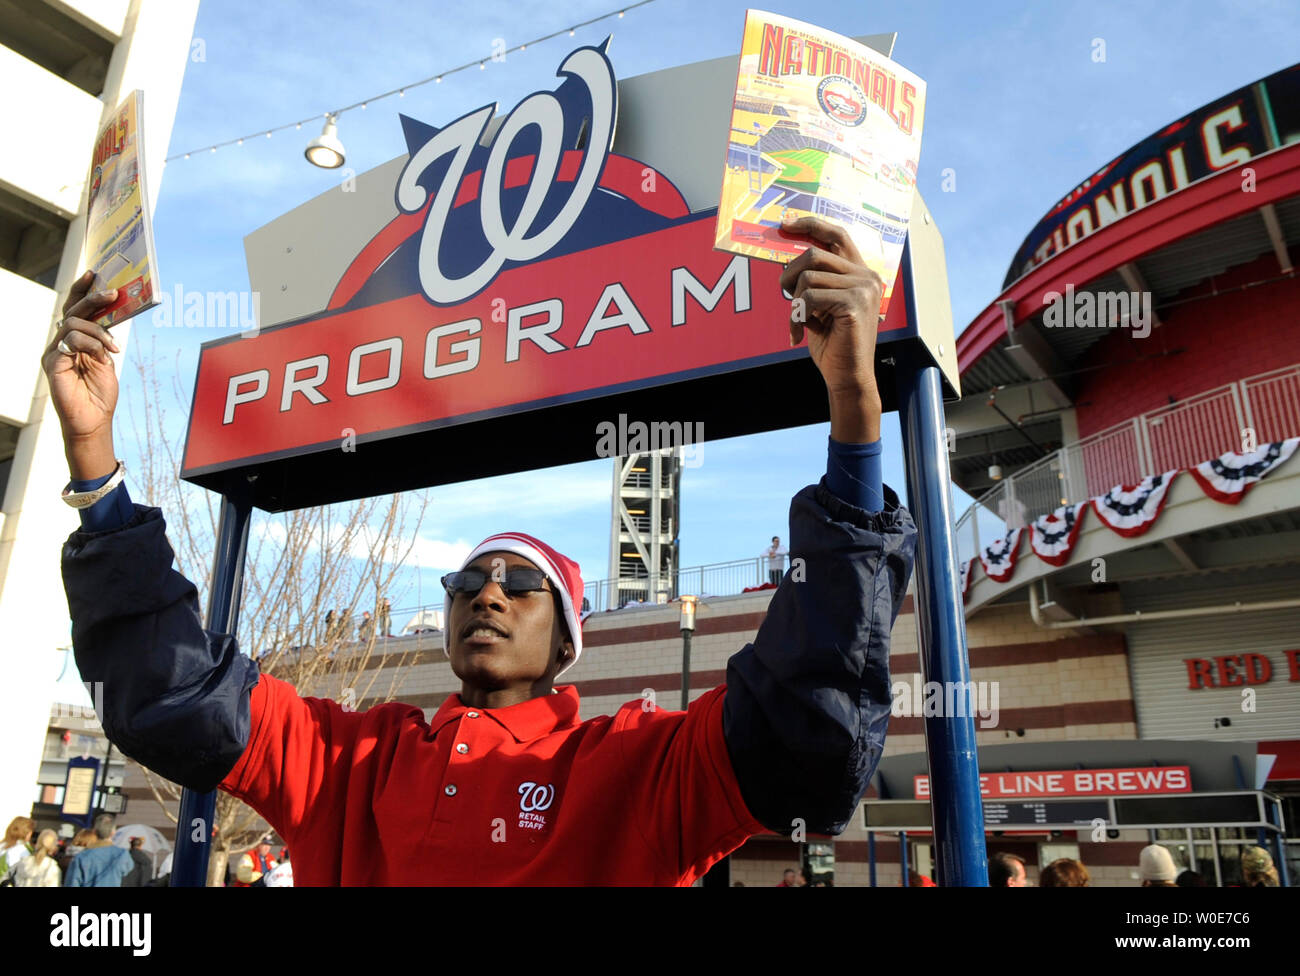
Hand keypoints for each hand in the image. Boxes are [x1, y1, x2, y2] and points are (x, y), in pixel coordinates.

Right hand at [42, 270, 120, 478]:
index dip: (82, 290)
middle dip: (93, 298)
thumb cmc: (99, 393)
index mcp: (74, 340)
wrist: (93, 420)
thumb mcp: (107, 359)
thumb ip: (104, 338)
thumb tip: (112, 313)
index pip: (75, 309)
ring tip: (114, 348)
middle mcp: (61, 342)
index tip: (96, 274)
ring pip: (73, 324)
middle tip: (112, 292)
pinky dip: (91, 345)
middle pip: (72, 311)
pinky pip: (70, 341)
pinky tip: (104, 356)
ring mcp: (54, 351)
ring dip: (99, 332)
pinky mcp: (52, 362)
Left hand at [778, 217, 883, 441]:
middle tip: (783, 293)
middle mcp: (867, 276)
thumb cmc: (832, 343)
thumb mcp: (819, 305)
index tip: (785, 223)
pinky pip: (809, 298)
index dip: (811, 224)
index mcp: (860, 273)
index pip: (837, 235)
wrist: (847, 376)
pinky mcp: (854, 303)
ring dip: (793, 302)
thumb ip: (813, 280)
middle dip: (790, 273)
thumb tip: (786, 257)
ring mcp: (863, 288)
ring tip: (797, 322)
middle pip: (815, 254)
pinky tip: (799, 334)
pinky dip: (796, 317)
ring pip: (808, 277)